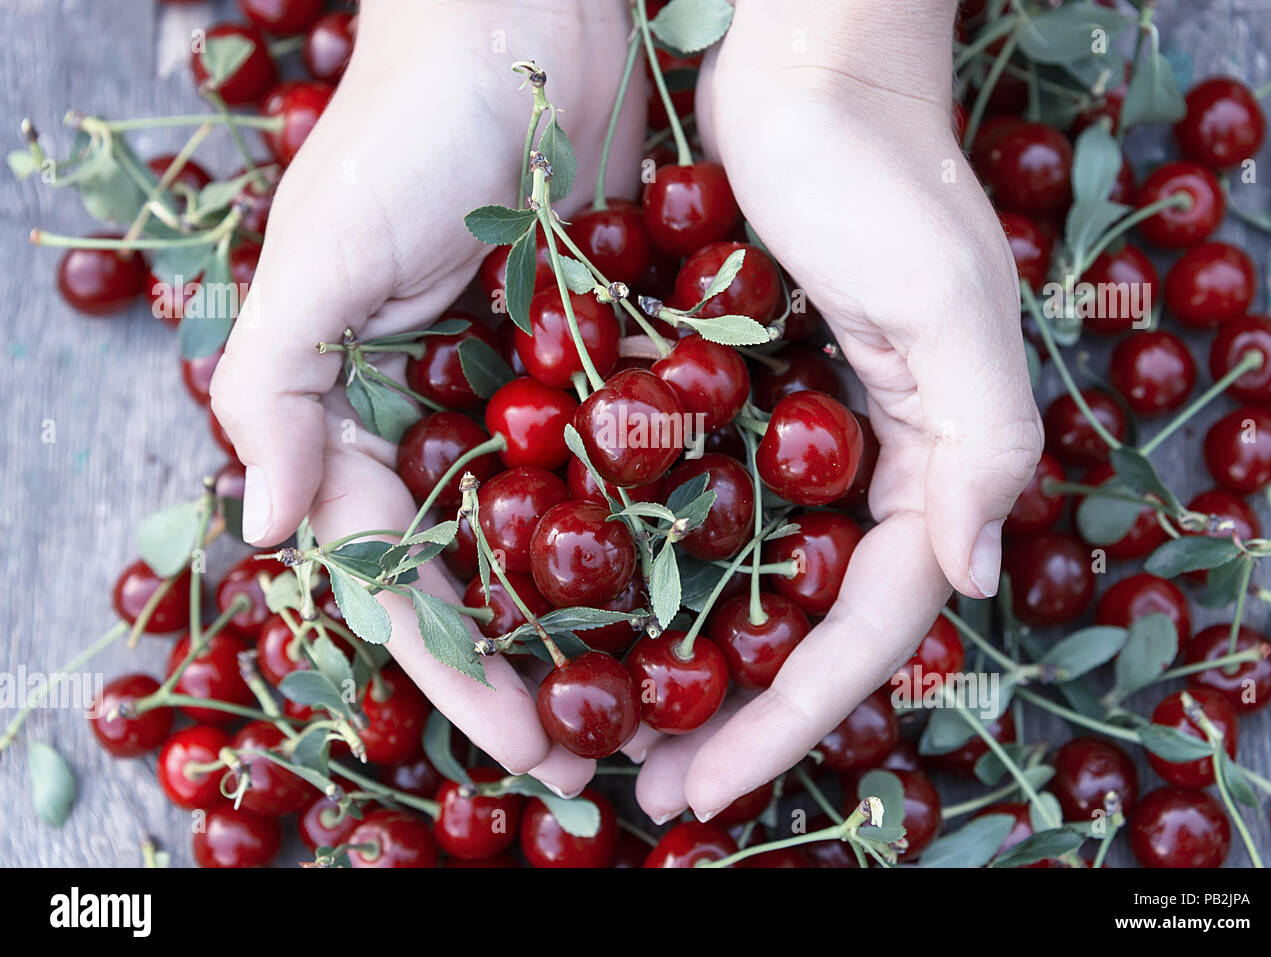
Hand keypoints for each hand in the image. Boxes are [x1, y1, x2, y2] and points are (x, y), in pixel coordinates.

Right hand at [208, 0, 645, 794]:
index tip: (517, 741)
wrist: (528, 20)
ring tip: (650, 703)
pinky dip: (655, 528)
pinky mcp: (609, 359)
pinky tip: (704, 592)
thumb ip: (278, 387)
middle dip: (528, 672)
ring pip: (562, 538)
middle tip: (587, 761)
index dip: (454, 665)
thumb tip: (277, 531)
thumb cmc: (408, 125)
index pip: (404, 572)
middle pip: (487, 578)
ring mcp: (532, 396)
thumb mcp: (320, 254)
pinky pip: (631, 461)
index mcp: (366, 415)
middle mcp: (448, 421)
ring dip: (597, 625)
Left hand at [630, 0, 1044, 821]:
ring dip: (689, 662)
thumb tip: (974, 576)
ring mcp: (797, 441)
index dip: (790, 719)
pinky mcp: (736, 400)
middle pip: (802, 630)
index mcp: (927, 467)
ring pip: (747, 585)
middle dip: (735, 718)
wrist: (806, 72)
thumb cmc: (884, 173)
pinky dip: (654, 567)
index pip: (865, 630)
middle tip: (653, 790)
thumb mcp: (952, 302)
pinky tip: (593, 606)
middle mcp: (865, 472)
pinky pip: (699, 508)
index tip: (702, 787)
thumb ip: (983, 440)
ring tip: (615, 728)